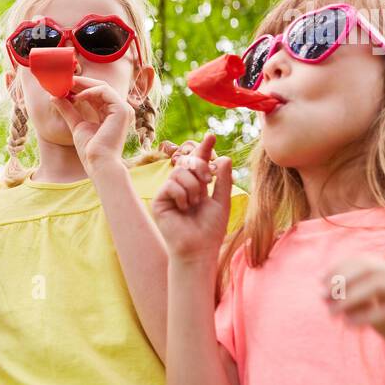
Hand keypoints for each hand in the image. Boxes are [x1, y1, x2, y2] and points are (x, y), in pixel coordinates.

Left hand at [50, 76, 135, 169]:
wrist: (99, 163)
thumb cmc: (90, 150)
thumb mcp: (76, 125)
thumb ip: (67, 110)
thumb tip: (54, 96)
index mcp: (111, 114)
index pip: (96, 94)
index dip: (80, 88)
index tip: (64, 86)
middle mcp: (119, 110)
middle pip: (100, 88)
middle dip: (81, 83)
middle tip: (64, 81)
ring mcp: (122, 109)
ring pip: (102, 86)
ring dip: (84, 84)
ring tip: (68, 86)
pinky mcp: (122, 109)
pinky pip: (105, 92)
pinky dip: (90, 91)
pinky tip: (77, 96)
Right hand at [152, 133, 232, 261]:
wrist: (198, 249)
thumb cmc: (210, 230)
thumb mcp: (222, 201)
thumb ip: (223, 180)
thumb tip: (225, 157)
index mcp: (196, 186)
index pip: (199, 162)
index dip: (204, 149)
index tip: (211, 135)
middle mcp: (181, 187)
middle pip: (187, 162)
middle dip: (200, 167)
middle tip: (208, 180)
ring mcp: (169, 193)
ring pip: (179, 173)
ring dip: (193, 187)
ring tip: (195, 203)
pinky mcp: (159, 201)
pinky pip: (170, 185)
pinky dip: (182, 195)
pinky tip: (183, 208)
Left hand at [324, 257, 384, 370]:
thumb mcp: (376, 314)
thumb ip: (357, 303)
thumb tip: (329, 296)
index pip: (365, 261)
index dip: (340, 269)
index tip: (320, 283)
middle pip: (370, 269)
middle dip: (342, 282)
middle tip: (323, 298)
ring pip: (378, 285)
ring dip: (350, 298)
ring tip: (332, 313)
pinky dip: (367, 316)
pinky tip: (350, 324)